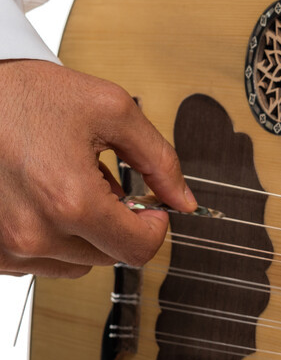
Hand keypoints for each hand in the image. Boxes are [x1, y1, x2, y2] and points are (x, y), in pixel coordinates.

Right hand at [0, 59, 193, 276]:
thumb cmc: (25, 95)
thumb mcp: (111, 111)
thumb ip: (159, 160)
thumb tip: (184, 199)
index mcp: (70, 203)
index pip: (138, 250)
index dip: (154, 227)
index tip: (148, 207)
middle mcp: (33, 234)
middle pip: (108, 257)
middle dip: (117, 224)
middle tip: (99, 181)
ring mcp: (5, 247)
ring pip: (74, 264)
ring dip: (83, 233)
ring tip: (65, 186)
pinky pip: (37, 262)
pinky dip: (49, 237)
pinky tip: (40, 199)